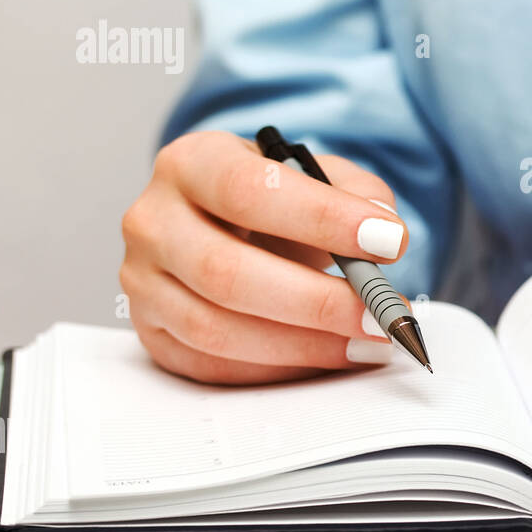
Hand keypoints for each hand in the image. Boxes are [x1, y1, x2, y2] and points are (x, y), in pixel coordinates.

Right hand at [120, 131, 406, 382]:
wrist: (223, 225)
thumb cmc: (273, 201)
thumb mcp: (315, 176)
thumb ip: (356, 194)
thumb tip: (386, 234)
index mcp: (192, 163)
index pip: (248, 190)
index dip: (322, 219)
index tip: (389, 242)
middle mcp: (154, 220)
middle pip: (226, 272)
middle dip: (317, 300)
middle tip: (380, 312)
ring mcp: (142, 281)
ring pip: (216, 329)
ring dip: (303, 344)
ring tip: (365, 343)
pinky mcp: (150, 332)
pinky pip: (211, 365)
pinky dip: (276, 368)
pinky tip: (325, 357)